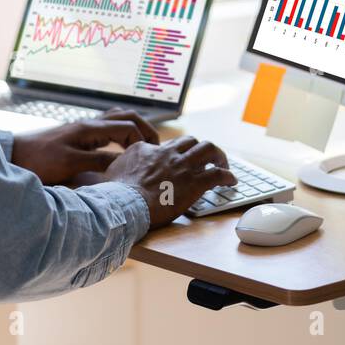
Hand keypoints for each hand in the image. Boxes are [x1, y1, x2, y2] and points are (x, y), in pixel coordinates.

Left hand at [10, 108, 159, 185]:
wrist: (13, 155)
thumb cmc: (39, 160)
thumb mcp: (71, 164)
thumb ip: (99, 162)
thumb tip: (125, 164)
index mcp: (90, 128)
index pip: (128, 127)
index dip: (143, 141)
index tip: (151, 158)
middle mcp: (89, 124)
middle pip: (127, 116)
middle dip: (145, 129)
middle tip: (156, 148)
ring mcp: (83, 128)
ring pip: (117, 119)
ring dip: (134, 129)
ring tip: (143, 147)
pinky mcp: (77, 135)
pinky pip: (107, 127)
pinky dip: (120, 133)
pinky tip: (120, 149)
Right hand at [104, 135, 236, 227]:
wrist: (124, 203)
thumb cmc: (115, 192)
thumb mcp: (112, 170)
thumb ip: (122, 164)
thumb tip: (118, 166)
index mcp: (148, 150)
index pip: (166, 146)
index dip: (174, 153)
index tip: (176, 161)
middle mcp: (168, 154)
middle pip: (191, 141)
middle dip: (200, 148)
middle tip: (205, 158)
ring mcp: (183, 167)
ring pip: (208, 149)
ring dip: (218, 156)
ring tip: (223, 164)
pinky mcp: (194, 183)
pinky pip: (218, 174)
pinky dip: (227, 176)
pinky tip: (231, 181)